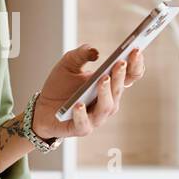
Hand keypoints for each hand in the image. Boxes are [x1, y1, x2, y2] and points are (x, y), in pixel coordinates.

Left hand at [30, 45, 144, 140]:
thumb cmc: (60, 85)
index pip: (130, 76)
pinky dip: (82, 114)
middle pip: (119, 89)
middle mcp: (108, 102)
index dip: (136, 64)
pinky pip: (84, 123)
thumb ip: (80, 54)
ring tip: (103, 78)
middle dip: (120, 75)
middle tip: (120, 62)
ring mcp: (96, 117)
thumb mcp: (68, 64)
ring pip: (106, 107)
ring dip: (106, 92)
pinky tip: (79, 104)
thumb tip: (94, 51)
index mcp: (110, 85)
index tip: (136, 50)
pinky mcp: (81, 128)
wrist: (42, 107)